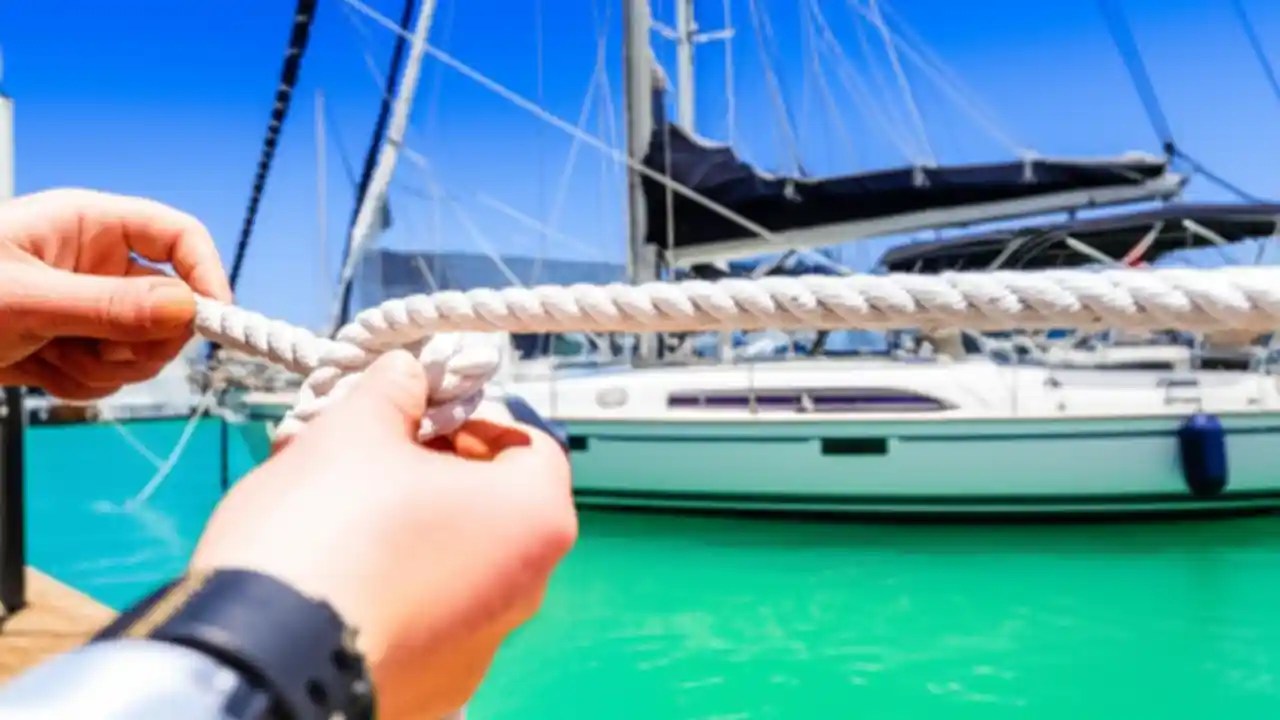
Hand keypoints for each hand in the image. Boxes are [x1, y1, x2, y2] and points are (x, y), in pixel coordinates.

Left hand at [0, 188, 231, 398]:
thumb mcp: (26, 299)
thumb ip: (108, 305)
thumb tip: (188, 308)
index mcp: (89, 226)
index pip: (178, 236)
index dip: (205, 274)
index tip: (215, 320)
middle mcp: (97, 264)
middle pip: (170, 306)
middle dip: (140, 342)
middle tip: (104, 354)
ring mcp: (89, 307)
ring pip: (143, 349)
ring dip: (102, 368)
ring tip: (48, 357)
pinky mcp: (74, 345)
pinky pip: (110, 375)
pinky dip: (79, 383)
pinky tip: (37, 370)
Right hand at [189, 351, 577, 718]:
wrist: (263, 661)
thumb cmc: (327, 529)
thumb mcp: (355, 430)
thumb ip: (394, 391)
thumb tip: (409, 374)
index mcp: (536, 519)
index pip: (529, 443)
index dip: (472, 415)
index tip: (419, 411)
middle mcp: (527, 588)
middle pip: (489, 503)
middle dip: (427, 466)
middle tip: (364, 448)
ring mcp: (481, 646)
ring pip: (451, 558)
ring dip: (403, 522)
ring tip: (329, 503)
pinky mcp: (433, 686)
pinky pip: (421, 613)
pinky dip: (388, 583)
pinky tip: (327, 568)